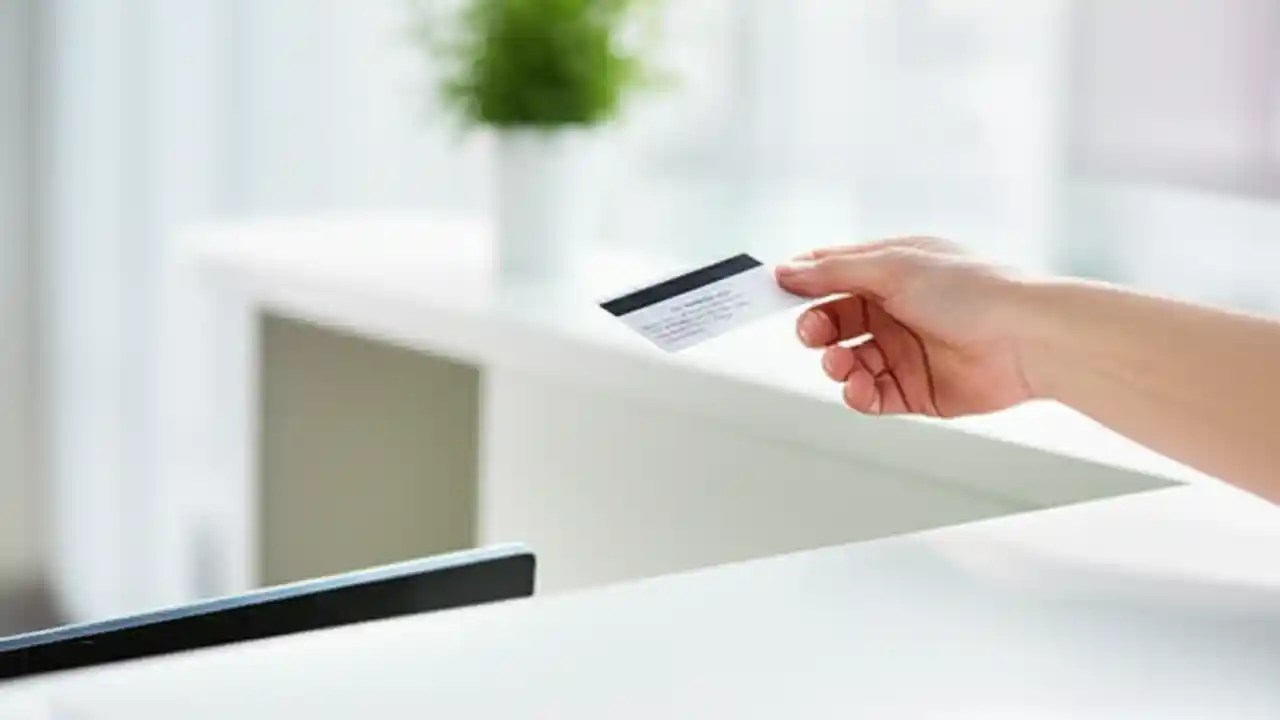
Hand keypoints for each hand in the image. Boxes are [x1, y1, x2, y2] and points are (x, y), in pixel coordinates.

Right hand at [775, 238, 1034, 417]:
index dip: (803, 284)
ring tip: (842, 365)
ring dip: (835, 365)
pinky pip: (872, 395)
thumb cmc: (973, 291)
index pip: (833, 274)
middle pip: (834, 320)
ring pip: (848, 361)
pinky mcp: (916, 390)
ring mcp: (905, 350)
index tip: (774, 294)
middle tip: (813, 335)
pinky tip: (859, 388)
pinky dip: (858, 394)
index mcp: (892, 271)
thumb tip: (787, 270)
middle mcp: (896, 310)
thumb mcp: (893, 266)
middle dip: (817, 329)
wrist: (1027, 339)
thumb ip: (834, 270)